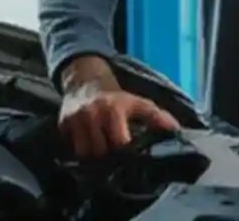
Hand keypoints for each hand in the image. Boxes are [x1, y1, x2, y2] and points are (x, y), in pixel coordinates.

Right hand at [58, 56, 179, 158]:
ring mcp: (75, 119)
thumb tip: (176, 130)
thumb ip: (157, 117)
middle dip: (107, 157)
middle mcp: (92, 114)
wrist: (85, 81)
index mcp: (113, 110)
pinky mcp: (62, 123)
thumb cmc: (117, 98)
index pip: (118, 143)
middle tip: (114, 157)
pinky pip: (70, 146)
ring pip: (83, 153)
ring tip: (101, 153)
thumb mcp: (138, 103)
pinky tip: (87, 145)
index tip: (128, 154)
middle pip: (99, 151)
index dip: (124, 151)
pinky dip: (78, 148)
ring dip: (92, 156)